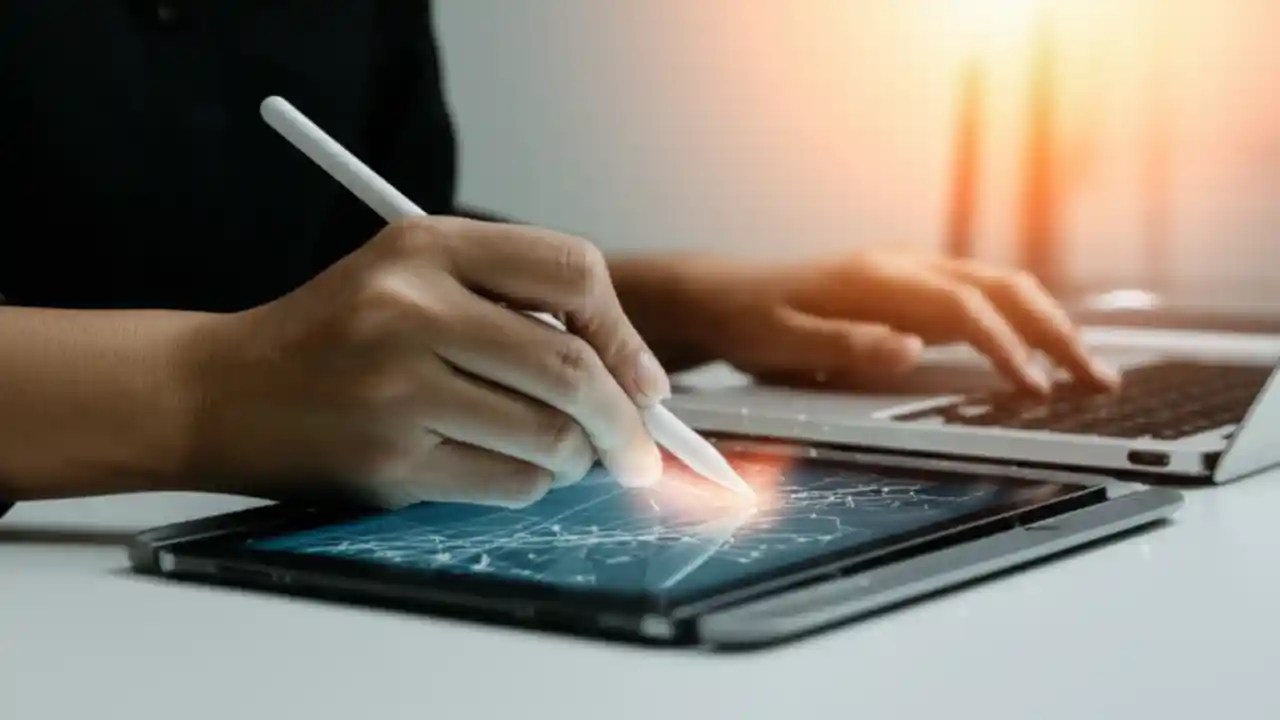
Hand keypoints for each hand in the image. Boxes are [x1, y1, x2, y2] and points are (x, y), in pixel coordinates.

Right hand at [191, 217, 670, 507]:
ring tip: (558, 453)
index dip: (625, 334)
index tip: (645, 381)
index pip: (572, 271)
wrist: (224, 392)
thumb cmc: (338, 336)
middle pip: (572, 367)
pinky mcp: (389, 459)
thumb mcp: (415, 277)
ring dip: (575, 458)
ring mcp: (397, 387)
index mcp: (427, 243)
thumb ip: (515, 302)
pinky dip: (528, 483)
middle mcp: (412, 307)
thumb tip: (636, 380)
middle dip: (626, 423)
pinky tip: (502, 466)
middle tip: (640, 450)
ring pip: (549, 437)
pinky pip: (509, 482)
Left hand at [616, 250, 1116, 393]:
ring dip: (1048, 326)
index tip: (1035, 388)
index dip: (1005, 346)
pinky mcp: (909, 292)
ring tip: (1089, 372)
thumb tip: (913, 349)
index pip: (964, 306)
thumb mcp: (783, 341)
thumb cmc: (749, 319)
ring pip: (999, 290)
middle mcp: (903, 268)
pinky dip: (1020, 325)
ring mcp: (910, 277)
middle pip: (1001, 287)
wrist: (723, 295)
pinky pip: (980, 301)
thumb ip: (845, 344)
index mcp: (878, 278)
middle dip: (1056, 331)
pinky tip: (1039, 356)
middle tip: (1099, 380)